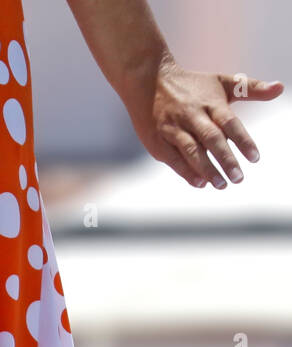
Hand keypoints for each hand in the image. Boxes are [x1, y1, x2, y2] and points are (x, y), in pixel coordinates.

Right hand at [126, 59, 282, 188]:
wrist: (148, 81)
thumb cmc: (190, 85)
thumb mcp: (221, 82)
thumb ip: (251, 88)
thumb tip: (280, 88)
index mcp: (210, 103)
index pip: (230, 123)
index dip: (243, 141)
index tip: (255, 158)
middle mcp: (192, 115)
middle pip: (211, 139)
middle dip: (226, 159)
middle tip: (238, 178)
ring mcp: (173, 129)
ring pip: (192, 151)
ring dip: (207, 169)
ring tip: (221, 185)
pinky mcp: (157, 141)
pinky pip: (174, 159)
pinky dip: (186, 172)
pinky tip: (200, 183)